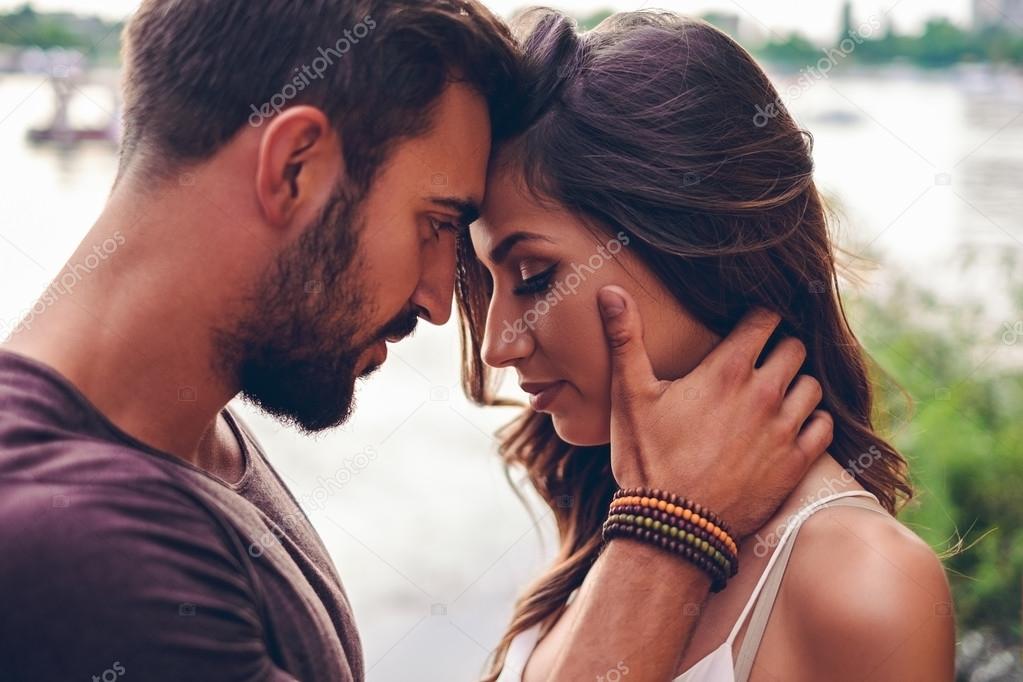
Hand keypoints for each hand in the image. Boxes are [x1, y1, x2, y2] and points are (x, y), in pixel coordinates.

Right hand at [597, 285, 831, 538]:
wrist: (673, 527)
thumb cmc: (647, 458)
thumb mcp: (629, 395)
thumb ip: (624, 338)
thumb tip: (610, 291)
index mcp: (726, 370)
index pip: (764, 320)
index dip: (758, 317)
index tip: (748, 324)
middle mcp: (764, 393)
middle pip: (794, 348)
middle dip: (778, 348)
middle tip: (758, 361)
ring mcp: (784, 430)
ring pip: (812, 386)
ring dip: (796, 384)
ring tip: (774, 394)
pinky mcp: (795, 463)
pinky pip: (823, 427)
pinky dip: (811, 421)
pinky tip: (789, 427)